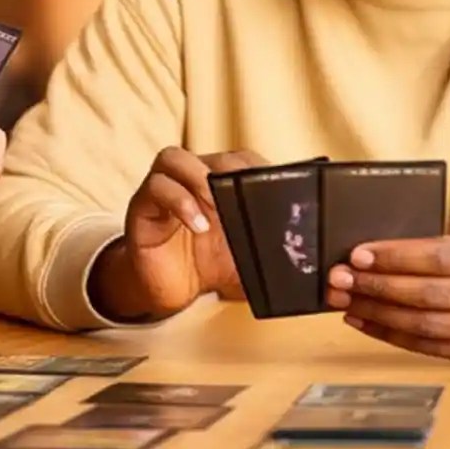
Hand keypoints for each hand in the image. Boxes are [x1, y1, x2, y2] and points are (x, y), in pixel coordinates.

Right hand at [91, 147, 264, 321]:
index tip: (274, 185)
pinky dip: (179, 202)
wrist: (173, 294)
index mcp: (219, 186)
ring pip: (172, 157)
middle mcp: (191, 181)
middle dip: (229, 170)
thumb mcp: (249, 258)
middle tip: (244, 194)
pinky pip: (155, 188)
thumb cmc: (211, 268)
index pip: (239, 159)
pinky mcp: (142, 208)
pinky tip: (197, 224)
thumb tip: (307, 261)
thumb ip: (271, 247)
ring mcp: (164, 190)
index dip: (256, 166)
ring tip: (215, 204)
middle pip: (208, 153)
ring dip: (197, 176)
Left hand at [325, 234, 449, 366]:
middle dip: (377, 286)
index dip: (396, 258)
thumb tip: (374, 254)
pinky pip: (429, 347)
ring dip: (377, 312)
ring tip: (345, 300)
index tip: (359, 255)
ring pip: (426, 325)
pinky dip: (391, 334)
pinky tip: (364, 320)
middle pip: (430, 294)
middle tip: (340, 279)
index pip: (441, 258)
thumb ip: (439, 248)